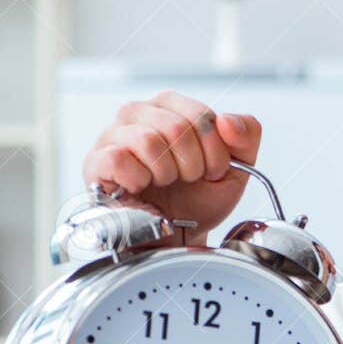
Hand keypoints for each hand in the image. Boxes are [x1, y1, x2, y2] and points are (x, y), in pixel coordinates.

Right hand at [81, 91, 262, 242]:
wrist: (177, 236)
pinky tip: (141, 186)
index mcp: (171, 106)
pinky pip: (118, 158)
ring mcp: (113, 134)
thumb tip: (227, 121)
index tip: (212, 170)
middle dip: (193, 165)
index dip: (214, 150)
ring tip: (165, 183)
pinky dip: (138, 178)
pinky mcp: (96, 161)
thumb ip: (246, 135)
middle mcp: (139, 112)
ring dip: (167, 173)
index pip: (200, 115)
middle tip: (188, 180)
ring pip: (148, 140)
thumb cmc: (199, 198)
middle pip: (177, 127)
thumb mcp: (237, 168)